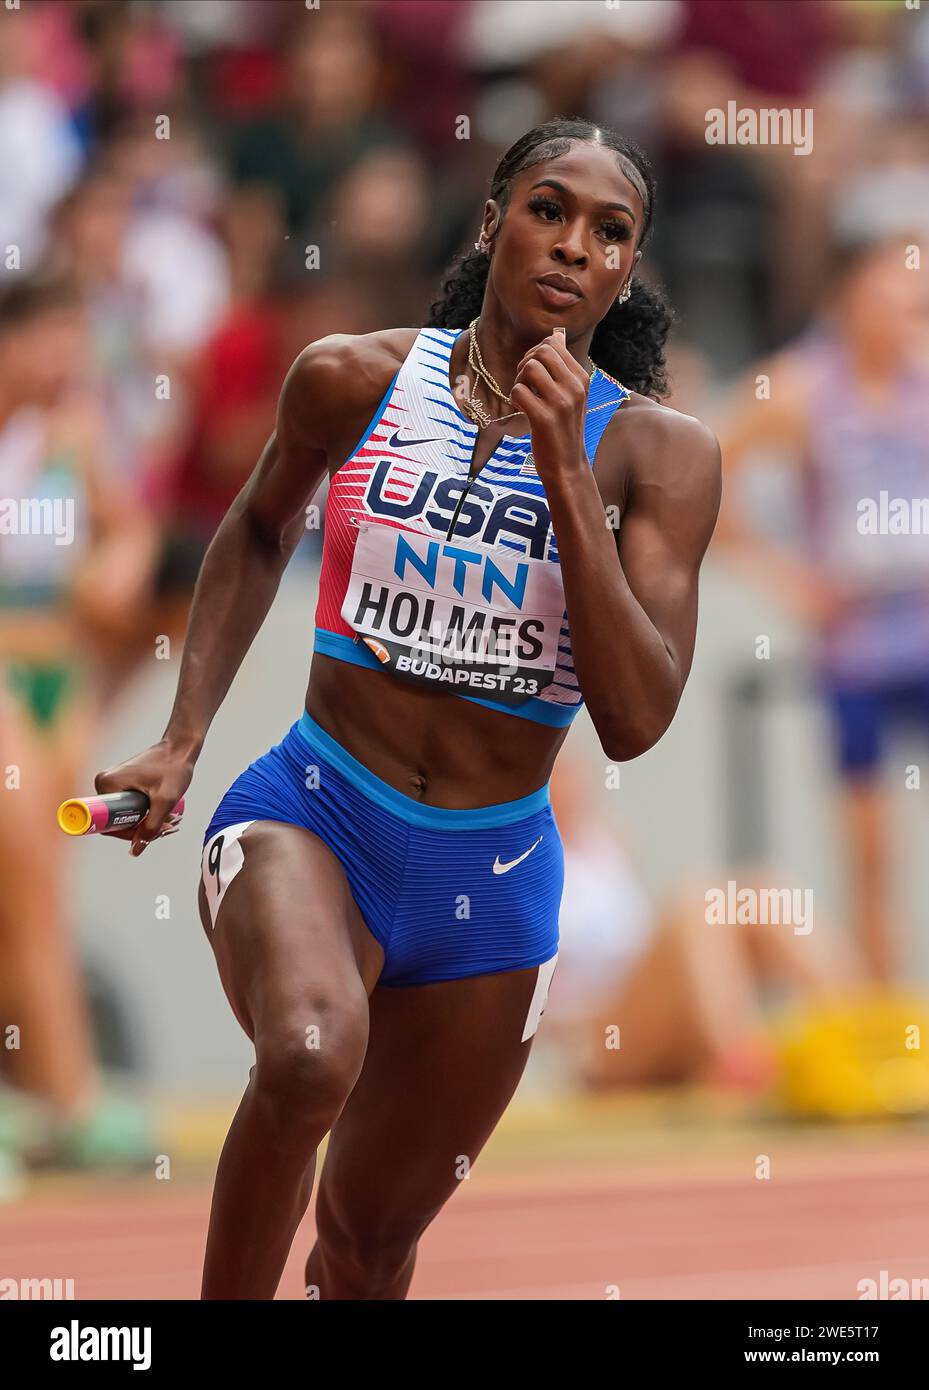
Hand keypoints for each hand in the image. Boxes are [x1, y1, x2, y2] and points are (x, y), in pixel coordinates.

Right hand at [94, 740, 195, 856]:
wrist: (181, 747)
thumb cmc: (173, 768)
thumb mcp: (164, 800)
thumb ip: (151, 826)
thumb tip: (136, 850)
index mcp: (107, 785)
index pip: (108, 823)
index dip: (129, 834)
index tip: (153, 832)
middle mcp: (104, 783)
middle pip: (116, 820)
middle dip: (141, 829)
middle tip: (167, 827)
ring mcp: (112, 783)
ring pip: (125, 815)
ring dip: (146, 822)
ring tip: (171, 820)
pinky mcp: (121, 783)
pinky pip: (128, 807)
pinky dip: (145, 814)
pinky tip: (165, 816)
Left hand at [508, 327, 589, 475]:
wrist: (567, 465)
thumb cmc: (564, 428)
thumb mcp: (572, 395)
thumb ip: (563, 368)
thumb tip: (555, 336)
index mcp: (582, 378)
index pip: (553, 345)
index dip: (535, 353)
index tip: (533, 371)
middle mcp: (574, 387)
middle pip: (540, 352)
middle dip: (525, 363)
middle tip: (524, 382)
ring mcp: (561, 403)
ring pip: (529, 368)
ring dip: (519, 380)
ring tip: (524, 396)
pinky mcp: (544, 418)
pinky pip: (519, 391)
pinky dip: (514, 398)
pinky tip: (521, 409)